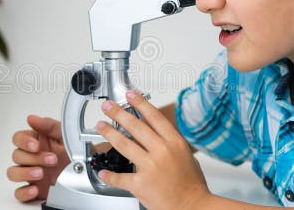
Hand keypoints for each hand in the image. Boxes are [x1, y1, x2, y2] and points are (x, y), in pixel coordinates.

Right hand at [7, 115, 69, 201]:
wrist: (87, 169)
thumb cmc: (73, 150)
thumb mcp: (64, 134)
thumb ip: (48, 125)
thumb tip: (32, 119)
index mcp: (35, 141)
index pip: (18, 138)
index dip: (23, 141)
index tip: (35, 145)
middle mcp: (31, 157)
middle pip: (17, 155)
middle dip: (33, 158)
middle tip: (52, 159)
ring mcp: (31, 173)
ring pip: (13, 173)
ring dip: (25, 173)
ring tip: (40, 173)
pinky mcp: (34, 189)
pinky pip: (19, 193)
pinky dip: (24, 192)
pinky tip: (34, 189)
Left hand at [95, 91, 211, 209]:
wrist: (192, 206)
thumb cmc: (192, 185)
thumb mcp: (187, 157)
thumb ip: (171, 144)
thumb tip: (157, 135)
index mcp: (175, 143)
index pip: (154, 117)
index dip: (140, 103)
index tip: (130, 95)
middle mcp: (161, 152)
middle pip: (135, 126)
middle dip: (118, 113)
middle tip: (108, 106)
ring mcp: (150, 167)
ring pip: (124, 144)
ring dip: (109, 133)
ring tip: (101, 126)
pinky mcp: (140, 184)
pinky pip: (119, 177)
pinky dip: (109, 175)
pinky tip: (103, 172)